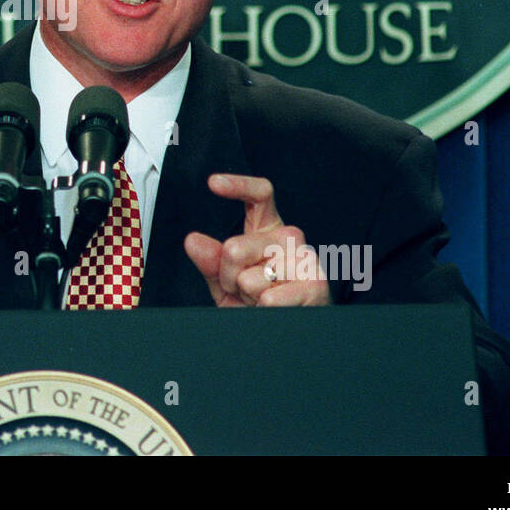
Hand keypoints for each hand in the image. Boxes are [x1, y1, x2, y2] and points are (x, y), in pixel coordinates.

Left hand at [183, 174, 329, 307]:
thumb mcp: (227, 281)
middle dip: (229, 276)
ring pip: (250, 278)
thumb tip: (193, 241)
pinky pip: (269, 298)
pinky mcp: (315, 283)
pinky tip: (275, 308)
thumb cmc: (259, 300)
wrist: (288, 326)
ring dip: (248, 295)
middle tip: (243, 288)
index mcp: (267, 228)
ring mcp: (304, 258)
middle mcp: (287, 237)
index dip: (237, 185)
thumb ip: (211, 261)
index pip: (259, 195)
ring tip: (262, 298)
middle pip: (235, 247)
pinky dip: (263, 308)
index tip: (213, 183)